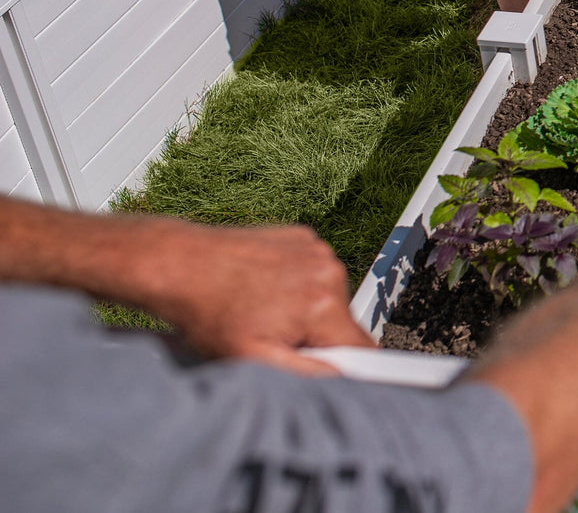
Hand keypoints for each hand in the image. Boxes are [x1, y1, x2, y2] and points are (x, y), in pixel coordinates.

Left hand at [136, 221, 374, 374]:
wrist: (179, 263)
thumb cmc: (208, 313)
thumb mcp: (251, 358)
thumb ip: (305, 372)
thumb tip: (343, 375)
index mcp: (322, 305)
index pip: (363, 346)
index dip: (344, 361)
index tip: (317, 362)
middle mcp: (329, 270)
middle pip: (343, 320)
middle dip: (315, 333)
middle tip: (271, 334)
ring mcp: (316, 248)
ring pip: (328, 296)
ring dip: (305, 307)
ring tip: (262, 308)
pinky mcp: (303, 236)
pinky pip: (314, 270)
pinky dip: (295, 281)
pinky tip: (262, 286)